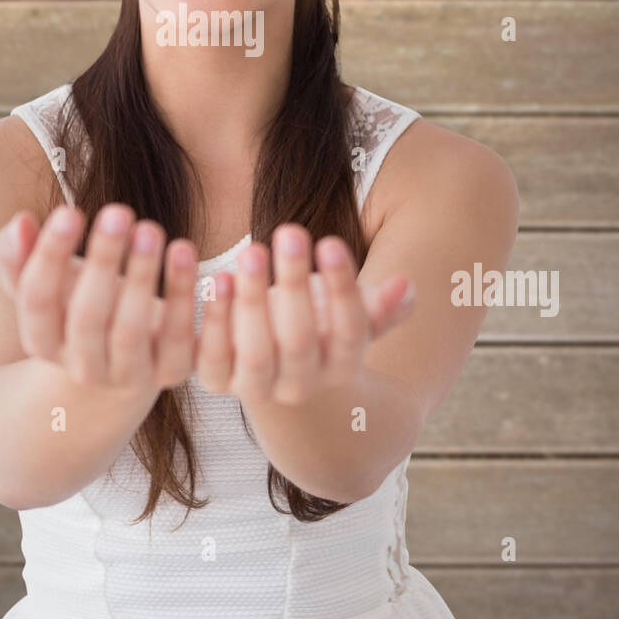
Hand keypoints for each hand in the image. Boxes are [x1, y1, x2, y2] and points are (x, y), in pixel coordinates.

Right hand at [0, 203, 199, 391]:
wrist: (131, 354)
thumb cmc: (81, 300)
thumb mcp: (49, 279)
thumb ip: (20, 253)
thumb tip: (21, 222)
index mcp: (43, 343)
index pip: (38, 302)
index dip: (49, 257)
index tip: (69, 211)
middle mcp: (83, 367)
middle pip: (86, 318)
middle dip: (102, 261)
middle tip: (118, 211)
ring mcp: (128, 375)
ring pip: (131, 331)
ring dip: (141, 276)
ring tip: (150, 228)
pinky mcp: (171, 371)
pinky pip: (181, 340)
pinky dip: (186, 298)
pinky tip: (184, 251)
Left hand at [195, 224, 414, 406]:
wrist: (268, 361)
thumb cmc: (314, 318)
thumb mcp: (348, 312)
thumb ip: (380, 304)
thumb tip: (406, 285)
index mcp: (342, 367)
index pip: (351, 332)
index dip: (342, 288)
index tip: (331, 241)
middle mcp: (302, 384)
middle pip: (301, 339)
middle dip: (295, 283)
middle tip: (290, 231)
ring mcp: (258, 388)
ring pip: (257, 351)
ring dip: (252, 300)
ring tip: (252, 251)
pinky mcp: (216, 381)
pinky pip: (212, 357)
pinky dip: (214, 318)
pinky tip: (219, 277)